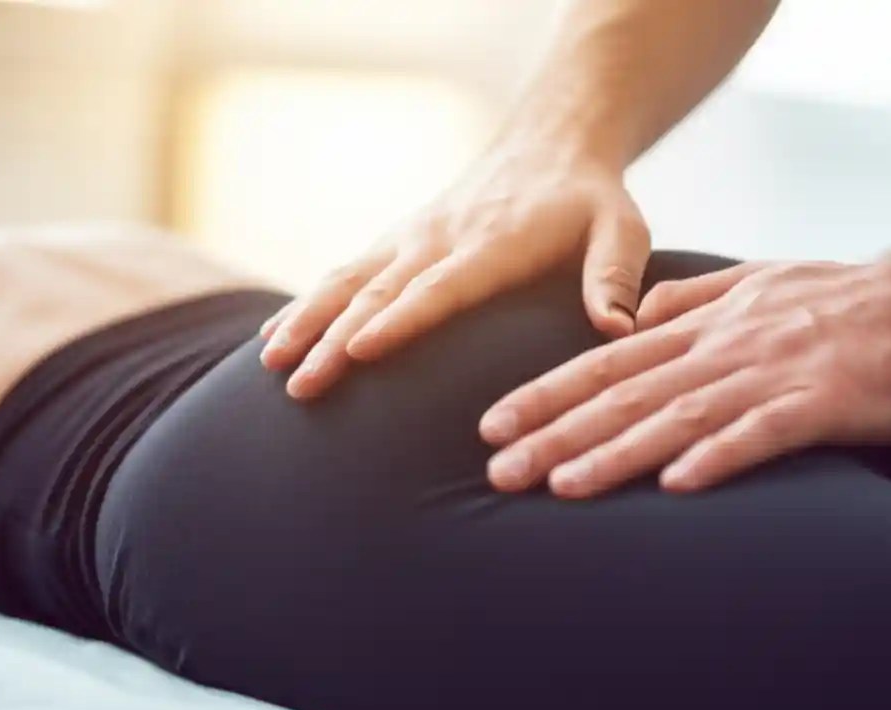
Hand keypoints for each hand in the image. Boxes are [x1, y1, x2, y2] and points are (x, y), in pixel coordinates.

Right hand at [258, 141, 649, 398]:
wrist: (552, 143)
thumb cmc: (590, 200)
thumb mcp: (620, 229)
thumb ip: (615, 277)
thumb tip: (617, 330)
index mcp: (492, 244)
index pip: (439, 287)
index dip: (399, 319)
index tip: (358, 351)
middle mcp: (441, 238)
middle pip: (379, 292)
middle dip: (334, 338)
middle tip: (299, 384)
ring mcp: (413, 236)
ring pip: (348, 279)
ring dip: (306, 320)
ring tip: (269, 364)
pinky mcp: (400, 239)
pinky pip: (345, 272)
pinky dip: (308, 303)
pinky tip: (276, 337)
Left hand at [478, 259, 890, 497]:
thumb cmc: (846, 296)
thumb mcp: (757, 281)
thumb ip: (692, 296)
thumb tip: (635, 314)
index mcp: (707, 323)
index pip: (608, 362)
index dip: (546, 393)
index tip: (491, 425)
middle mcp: (724, 346)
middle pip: (625, 394)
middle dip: (556, 433)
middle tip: (499, 472)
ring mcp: (770, 372)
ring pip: (677, 415)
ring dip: (616, 453)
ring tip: (561, 486)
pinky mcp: (821, 400)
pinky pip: (762, 431)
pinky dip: (718, 455)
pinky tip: (677, 485)